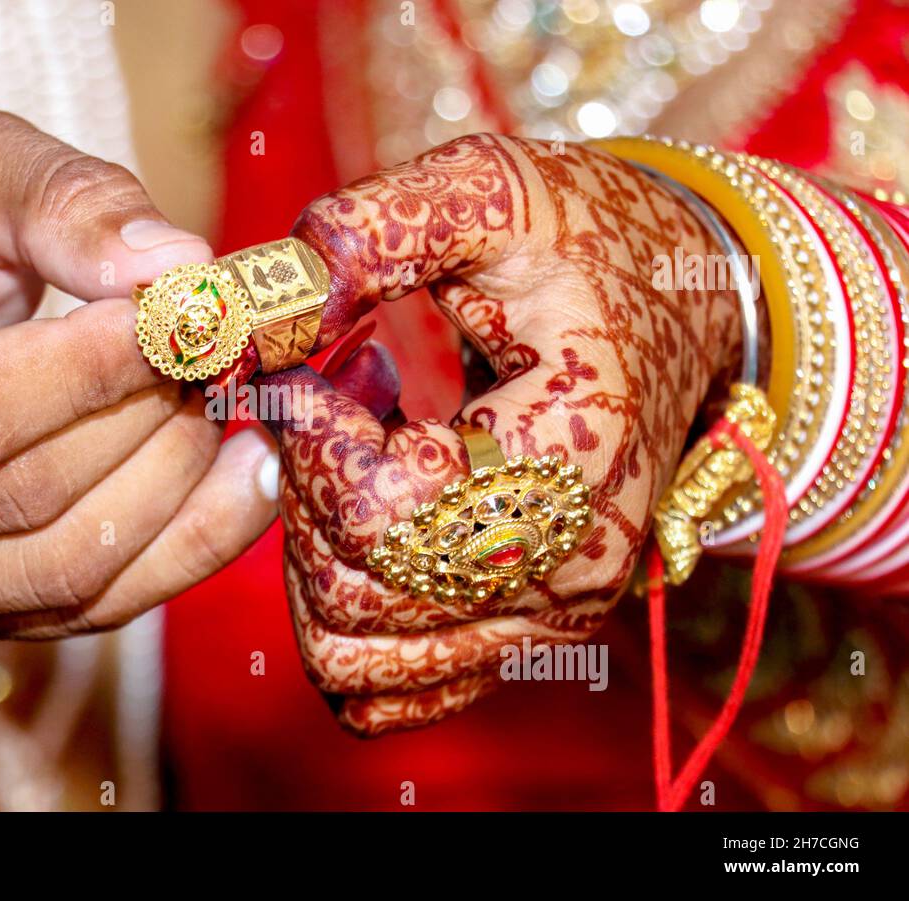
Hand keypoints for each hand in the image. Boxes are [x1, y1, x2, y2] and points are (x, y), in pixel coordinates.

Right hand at [0, 110, 277, 638]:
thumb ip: (65, 201)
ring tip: (226, 409)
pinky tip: (238, 483)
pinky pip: (75, 613)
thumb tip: (181, 269)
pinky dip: (180, 552)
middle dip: (151, 422)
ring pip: (60, 573)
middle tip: (215, 355)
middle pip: (22, 499)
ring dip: (178, 491)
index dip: (99, 369)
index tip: (186, 317)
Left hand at [259, 135, 741, 733]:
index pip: (383, 518)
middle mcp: (568, 567)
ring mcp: (546, 615)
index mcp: (571, 456)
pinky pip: (390, 690)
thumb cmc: (586, 243)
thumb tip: (261, 304)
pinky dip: (341, 625)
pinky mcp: (521, 633)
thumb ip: (371, 231)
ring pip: (354, 656)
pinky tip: (355, 534)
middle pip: (353, 594)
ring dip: (311, 559)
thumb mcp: (490, 190)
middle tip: (326, 412)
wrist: (678, 305)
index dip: (312, 444)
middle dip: (302, 495)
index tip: (310, 374)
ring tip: (346, 469)